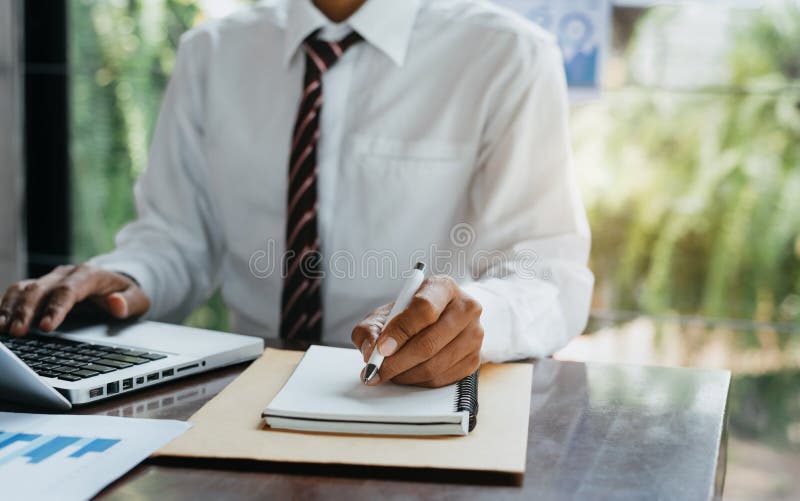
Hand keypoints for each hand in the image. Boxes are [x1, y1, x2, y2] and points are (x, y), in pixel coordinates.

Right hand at [0, 264, 149, 336]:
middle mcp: (65, 274)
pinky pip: (17, 293)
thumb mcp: (138, 299)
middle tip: (17, 332)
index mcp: (89, 275)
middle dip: (27, 310)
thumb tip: (116, 303)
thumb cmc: (126, 295)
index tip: (48, 327)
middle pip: (41, 288)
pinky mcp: (39, 288)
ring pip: (23, 288)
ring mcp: (49, 280)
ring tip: (1, 328)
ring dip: (10, 307)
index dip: (57, 307)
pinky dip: (5, 306)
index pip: (69, 290)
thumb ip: (130, 302)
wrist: (115, 284)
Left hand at [351, 275, 482, 387]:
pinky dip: (418, 381)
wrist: (439, 319)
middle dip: (397, 361)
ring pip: (434, 365)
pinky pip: (442, 379)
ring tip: (389, 372)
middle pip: (430, 342)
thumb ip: (371, 328)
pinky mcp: (474, 358)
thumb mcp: (386, 312)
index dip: (400, 331)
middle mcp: (466, 308)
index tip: (381, 349)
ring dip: (405, 374)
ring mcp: (474, 335)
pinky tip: (407, 374)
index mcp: (443, 287)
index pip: (424, 308)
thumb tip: (371, 350)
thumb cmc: (411, 314)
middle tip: (377, 370)